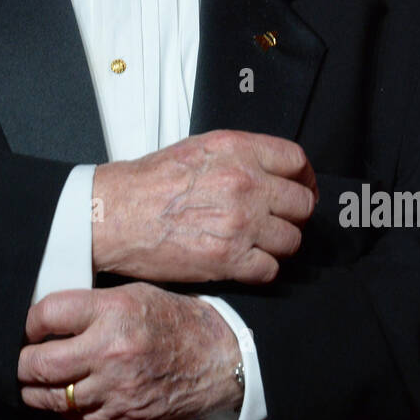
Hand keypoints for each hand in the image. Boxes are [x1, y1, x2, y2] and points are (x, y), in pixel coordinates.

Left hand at [18, 281, 242, 419]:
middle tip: (20, 359)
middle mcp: (110, 352)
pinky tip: (63, 397)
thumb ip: (90, 306)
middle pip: (39, 364)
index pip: (46, 316)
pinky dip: (64, 409)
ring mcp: (115, 390)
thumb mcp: (134, 295)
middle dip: (21, 363)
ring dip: (34, 391)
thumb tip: (48, 318)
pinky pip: (77, 419)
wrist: (219, 359)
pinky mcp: (122, 418)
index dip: (28, 323)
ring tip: (31, 381)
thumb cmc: (177, 321)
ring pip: (52, 399)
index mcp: (112, 313)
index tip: (28, 327)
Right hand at [92, 127, 316, 284]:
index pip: (296, 160)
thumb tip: (268, 171)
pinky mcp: (229, 259)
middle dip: (293, 215)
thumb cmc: (147, 184)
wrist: (115, 214)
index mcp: (238, 150)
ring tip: (258, 244)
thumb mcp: (199, 149)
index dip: (304, 178)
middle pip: (302, 203)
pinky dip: (261, 270)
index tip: (302, 188)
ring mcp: (240, 222)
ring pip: (291, 240)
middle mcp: (245, 183)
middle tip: (278, 221)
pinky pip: (270, 270)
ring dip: (278, 245)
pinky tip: (244, 262)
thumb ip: (239, 157)